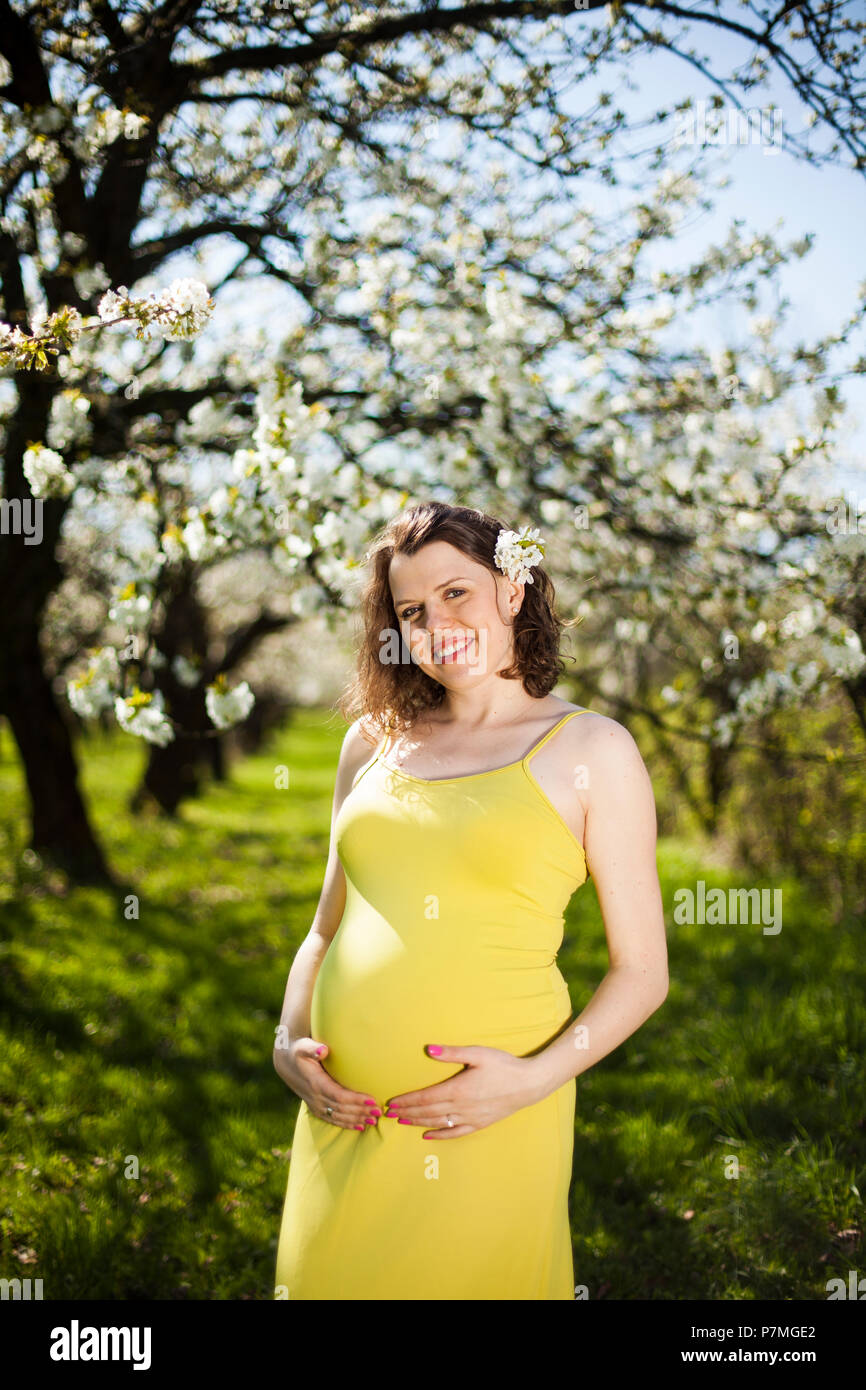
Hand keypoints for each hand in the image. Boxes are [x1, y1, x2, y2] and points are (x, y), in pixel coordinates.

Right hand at [273, 1037, 379, 1130]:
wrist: (286, 1062)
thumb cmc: (299, 1051)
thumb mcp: (303, 1046)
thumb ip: (313, 1048)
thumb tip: (323, 1050)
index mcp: (316, 1083)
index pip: (339, 1096)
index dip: (356, 1100)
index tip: (373, 1100)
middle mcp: (316, 1097)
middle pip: (342, 1109)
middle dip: (361, 1111)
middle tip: (379, 1112)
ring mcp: (315, 1104)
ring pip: (338, 1116)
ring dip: (356, 1119)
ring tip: (374, 1120)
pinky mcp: (316, 1108)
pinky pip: (333, 1119)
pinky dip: (347, 1124)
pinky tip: (360, 1126)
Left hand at [384, 1044, 544, 1138]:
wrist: (529, 1084)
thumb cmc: (503, 1065)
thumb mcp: (478, 1054)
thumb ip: (452, 1053)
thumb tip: (430, 1049)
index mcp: (458, 1089)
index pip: (425, 1098)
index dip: (407, 1101)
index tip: (392, 1103)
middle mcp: (461, 1107)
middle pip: (428, 1112)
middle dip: (407, 1113)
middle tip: (389, 1114)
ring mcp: (470, 1118)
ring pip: (438, 1123)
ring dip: (418, 1123)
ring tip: (402, 1122)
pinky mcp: (479, 1124)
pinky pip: (455, 1133)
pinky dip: (439, 1135)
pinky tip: (427, 1135)